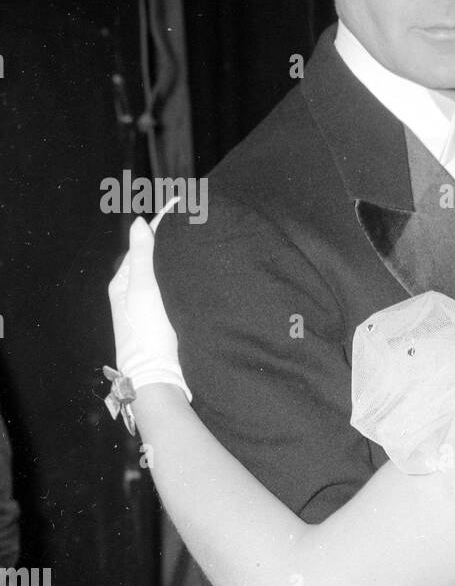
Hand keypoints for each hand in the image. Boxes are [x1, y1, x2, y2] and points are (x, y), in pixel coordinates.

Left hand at [107, 201, 191, 399]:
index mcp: (123, 282)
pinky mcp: (164, 319)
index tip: (181, 209)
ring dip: (178, 262)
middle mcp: (133, 292)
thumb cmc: (147, 333)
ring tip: (201, 245)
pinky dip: (182, 279)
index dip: (160, 227)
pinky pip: (172, 290)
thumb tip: (139, 221)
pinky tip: (197, 276)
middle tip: (196, 224)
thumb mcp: (144, 290)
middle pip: (152, 259)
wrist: (157, 376)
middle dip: (170, 242)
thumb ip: (143, 256)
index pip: (142, 245)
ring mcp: (149, 307)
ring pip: (164, 275)